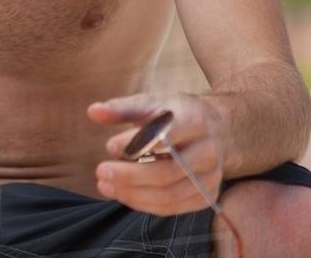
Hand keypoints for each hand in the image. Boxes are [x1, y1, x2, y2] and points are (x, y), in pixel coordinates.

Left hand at [86, 92, 226, 216]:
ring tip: (105, 186)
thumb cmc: (175, 114)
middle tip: (101, 171)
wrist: (217, 129)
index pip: (166, 137)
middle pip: (167, 172)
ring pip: (169, 195)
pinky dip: (144, 204)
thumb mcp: (151, 103)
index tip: (110, 146)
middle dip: (130, 176)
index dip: (137, 145)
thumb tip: (93, 111)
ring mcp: (210, 177)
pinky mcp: (206, 195)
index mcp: (195, 121)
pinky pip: (173, 208)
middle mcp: (207, 151)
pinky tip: (123, 194)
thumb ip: (122, 108)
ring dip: (132, 194)